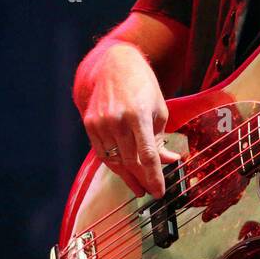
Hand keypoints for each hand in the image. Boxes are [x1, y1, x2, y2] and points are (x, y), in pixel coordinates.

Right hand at [79, 42, 181, 198]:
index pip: (147, 155)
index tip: (160, 192)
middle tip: (150, 192)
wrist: (113, 65)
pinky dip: (113, 164)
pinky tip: (123, 172)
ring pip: (114, 160)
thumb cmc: (142, 86)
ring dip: (127, 176)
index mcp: (138, 115)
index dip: (154, 177)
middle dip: (142, 180)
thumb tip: (169, 162)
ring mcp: (100, 123)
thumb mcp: (159, 110)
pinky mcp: (89, 124)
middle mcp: (116, 121)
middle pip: (130, 161)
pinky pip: (102, 152)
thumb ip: (161, 139)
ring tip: (138, 188)